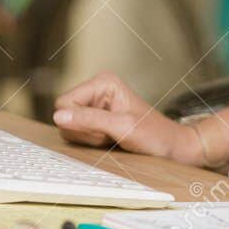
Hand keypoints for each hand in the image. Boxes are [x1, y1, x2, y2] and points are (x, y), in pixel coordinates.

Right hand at [53, 72, 204, 165]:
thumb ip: (89, 120)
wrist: (170, 147)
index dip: (77, 122)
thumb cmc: (153, 134)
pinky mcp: (94, 119)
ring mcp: (94, 105)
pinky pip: (76, 133)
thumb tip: (58, 116)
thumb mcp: (121, 127)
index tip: (102, 128)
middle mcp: (96, 90)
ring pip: (68, 126)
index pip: (64, 103)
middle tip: (109, 134)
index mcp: (102, 82)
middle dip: (84, 131)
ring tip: (111, 137)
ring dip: (88, 138)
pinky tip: (108, 140)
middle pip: (64, 115)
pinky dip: (90, 142)